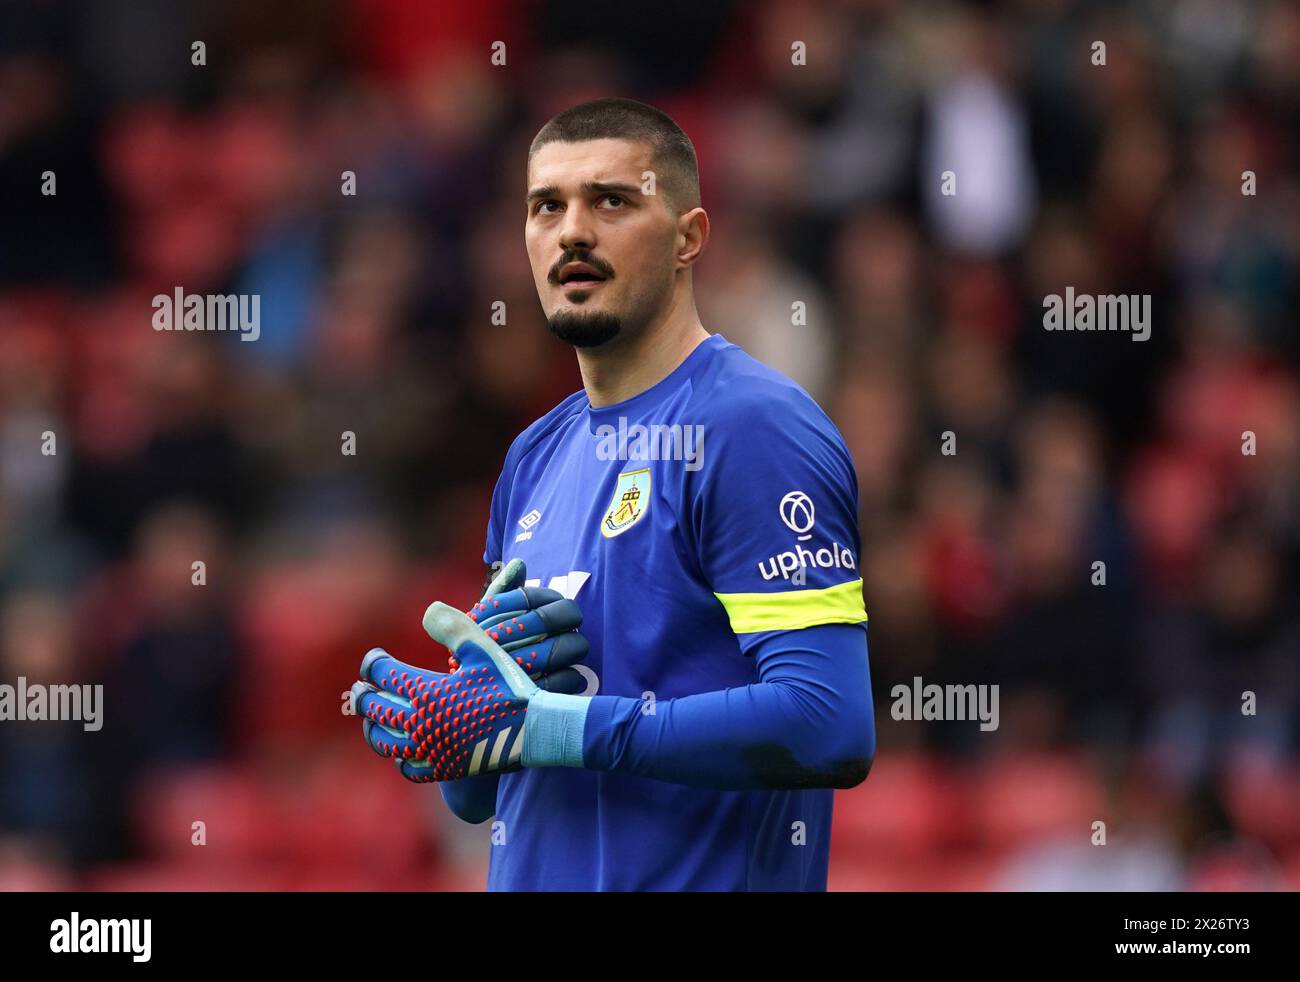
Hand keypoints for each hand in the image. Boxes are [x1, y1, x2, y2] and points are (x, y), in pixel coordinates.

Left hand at [350, 560, 587, 781]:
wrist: (533, 729)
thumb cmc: (508, 686)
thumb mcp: (483, 649)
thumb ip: (453, 627)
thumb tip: (428, 609)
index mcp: (427, 692)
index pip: (384, 675)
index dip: (374, 663)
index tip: (374, 658)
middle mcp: (422, 723)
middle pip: (376, 710)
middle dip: (363, 697)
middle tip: (359, 689)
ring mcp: (431, 749)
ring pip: (385, 742)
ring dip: (373, 729)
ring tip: (372, 720)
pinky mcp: (444, 768)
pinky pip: (409, 768)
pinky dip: (399, 758)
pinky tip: (401, 750)